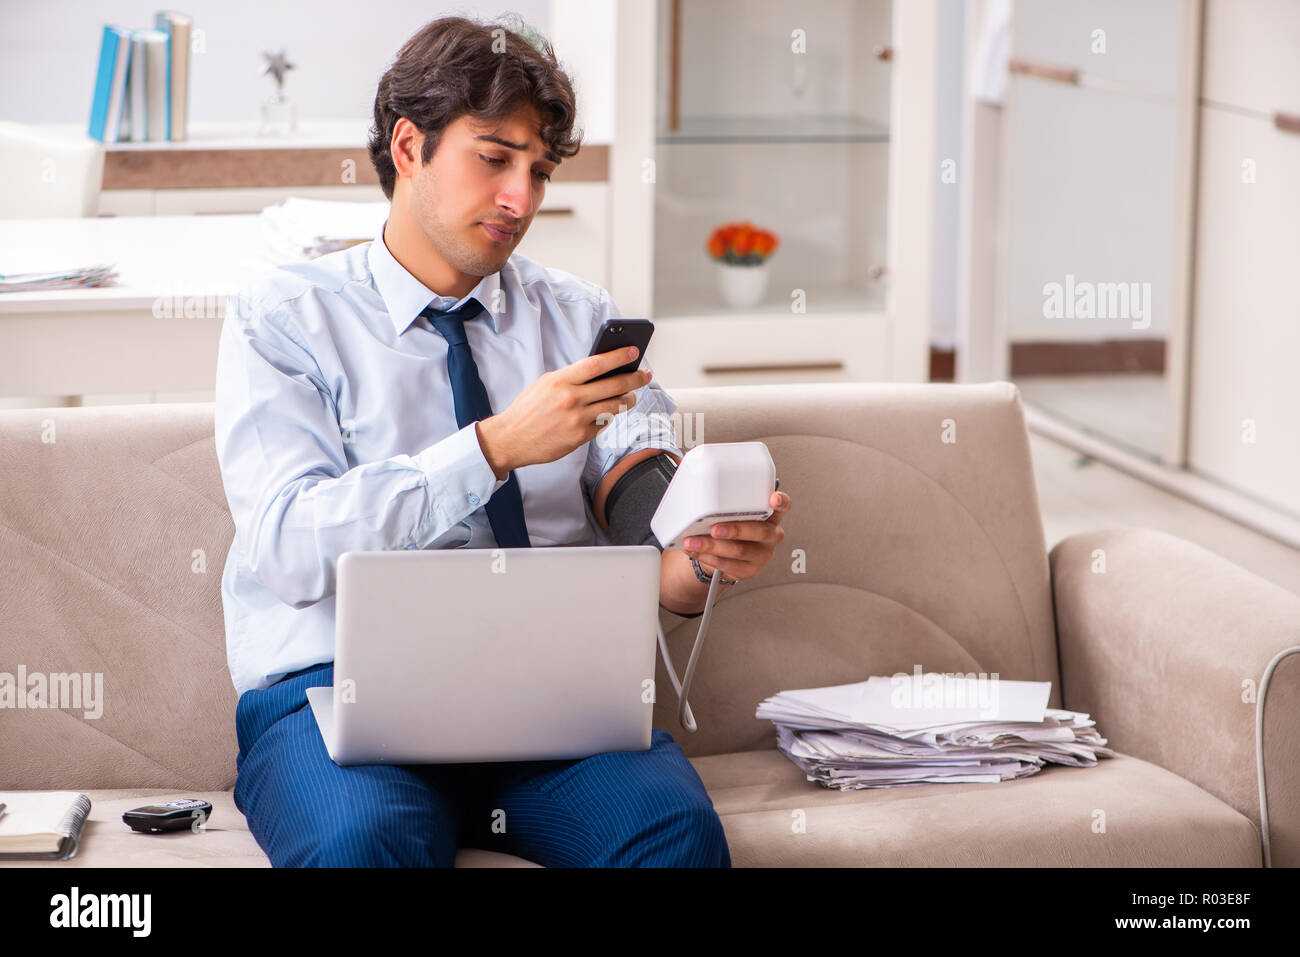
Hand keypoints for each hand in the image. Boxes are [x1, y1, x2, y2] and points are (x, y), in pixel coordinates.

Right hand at [477, 347, 648, 475]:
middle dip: (635, 378)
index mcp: (560, 381)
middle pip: (613, 385)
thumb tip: (599, 372)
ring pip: (614, 406)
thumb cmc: (528, 410)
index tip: (634, 351)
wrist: (511, 438)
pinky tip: (609, 413)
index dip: (619, 356)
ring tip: (631, 396)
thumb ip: (570, 378)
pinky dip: (608, 417)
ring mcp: (576, 419)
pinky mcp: (579, 437)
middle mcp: (571, 399)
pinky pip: (603, 424)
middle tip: (645, 375)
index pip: (597, 364)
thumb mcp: (545, 384)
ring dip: (627, 400)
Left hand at [684, 490, 790, 582]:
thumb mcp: (734, 513)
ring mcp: (762, 554)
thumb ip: (728, 506)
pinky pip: (727, 564)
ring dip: (712, 546)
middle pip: (758, 531)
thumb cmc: (731, 526)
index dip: (781, 502)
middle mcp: (770, 535)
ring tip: (694, 541)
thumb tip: (702, 499)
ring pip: (739, 550)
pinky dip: (707, 557)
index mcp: (771, 516)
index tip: (773, 498)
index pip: (783, 506)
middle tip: (714, 528)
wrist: (725, 553)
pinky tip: (695, 550)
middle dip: (734, 530)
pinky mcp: (750, 570)